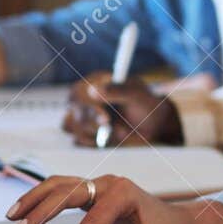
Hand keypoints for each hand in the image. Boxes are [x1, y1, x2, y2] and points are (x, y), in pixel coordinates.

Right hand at [5, 175, 222, 223]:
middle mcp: (108, 184)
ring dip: (34, 199)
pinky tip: (24, 211)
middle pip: (66, 193)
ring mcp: (99, 185)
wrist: (181, 223)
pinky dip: (41, 199)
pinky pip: (61, 190)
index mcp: (125, 195)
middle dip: (41, 213)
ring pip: (58, 185)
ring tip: (12, 218)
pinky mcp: (92, 191)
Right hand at [62, 74, 181, 146]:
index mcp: (94, 82)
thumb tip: (92, 92)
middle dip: (88, 121)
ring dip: (89, 132)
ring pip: (69, 126)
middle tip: (108, 124)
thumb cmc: (145, 102)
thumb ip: (116, 91)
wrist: (153, 122)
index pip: (76, 92)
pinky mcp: (87, 132)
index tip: (104, 117)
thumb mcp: (135, 94)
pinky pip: (77, 140)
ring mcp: (84, 115)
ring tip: (113, 130)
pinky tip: (108, 138)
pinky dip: (91, 141)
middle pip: (71, 110)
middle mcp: (85, 98)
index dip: (84, 105)